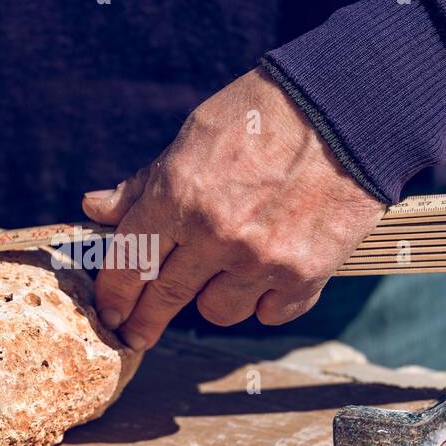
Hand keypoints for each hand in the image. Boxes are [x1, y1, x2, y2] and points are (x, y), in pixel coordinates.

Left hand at [84, 67, 385, 349]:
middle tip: (136, 335)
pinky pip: (268, 313)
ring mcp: (262, 259)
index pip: (129, 260)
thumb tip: (94, 208)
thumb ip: (145, 183)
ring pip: (217, 311)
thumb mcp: (195, 136)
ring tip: (224, 273)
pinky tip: (266, 278)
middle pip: (165, 297)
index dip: (113, 293)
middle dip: (144, 322)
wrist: (351, 110)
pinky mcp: (305, 275)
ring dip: (214, 297)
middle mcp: (216, 234)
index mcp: (179, 194)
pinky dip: (264, 300)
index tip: (110, 311)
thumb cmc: (265, 114)